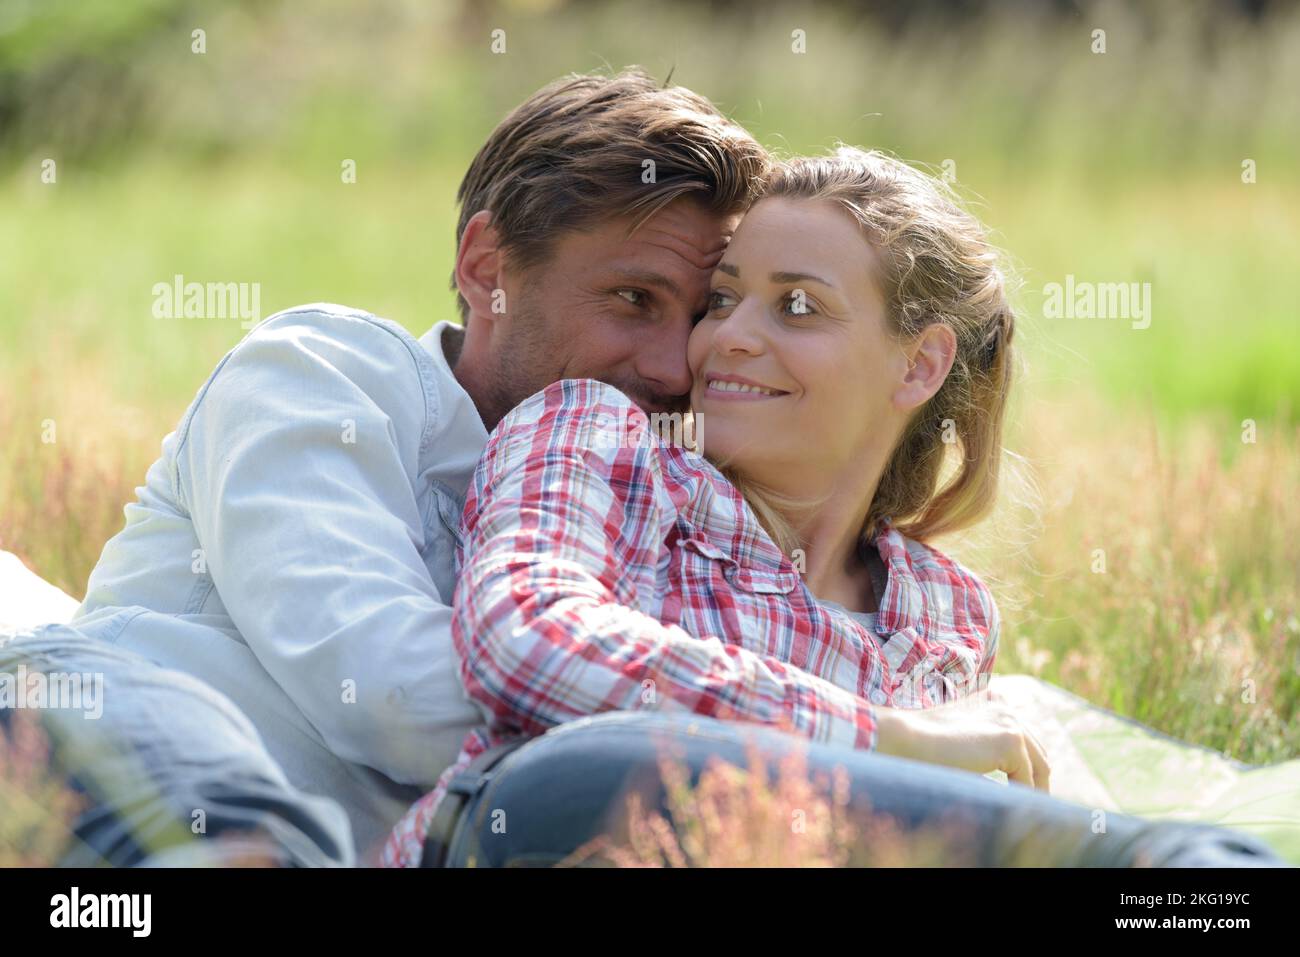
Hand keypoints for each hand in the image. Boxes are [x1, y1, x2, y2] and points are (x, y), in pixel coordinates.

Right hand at [872, 692, 1051, 791]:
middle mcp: (1005, 708)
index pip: (1023, 738)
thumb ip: (983, 753)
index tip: (1022, 792)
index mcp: (991, 703)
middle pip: (1037, 751)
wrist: (906, 739)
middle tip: (1032, 808)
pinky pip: (1027, 778)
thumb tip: (1006, 785)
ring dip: (1034, 791)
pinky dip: (1023, 796)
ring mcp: (1010, 722)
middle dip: (1036, 781)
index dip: (1026, 766)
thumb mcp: (958, 745)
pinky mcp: (1011, 739)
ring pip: (1039, 765)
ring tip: (1027, 814)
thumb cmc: (921, 747)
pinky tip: (1010, 809)